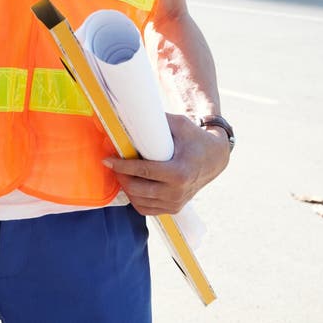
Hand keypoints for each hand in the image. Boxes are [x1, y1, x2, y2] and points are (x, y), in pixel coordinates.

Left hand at [103, 113, 230, 215]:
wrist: (214, 158)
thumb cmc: (195, 138)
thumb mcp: (179, 124)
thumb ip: (157, 121)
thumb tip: (132, 113)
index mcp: (179, 172)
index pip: (143, 172)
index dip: (122, 166)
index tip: (107, 160)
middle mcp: (177, 192)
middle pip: (138, 189)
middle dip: (121, 176)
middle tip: (112, 163)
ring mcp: (176, 203)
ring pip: (139, 202)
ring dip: (126, 188)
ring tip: (119, 173)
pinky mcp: (174, 209)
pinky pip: (147, 209)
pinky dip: (135, 199)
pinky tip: (130, 185)